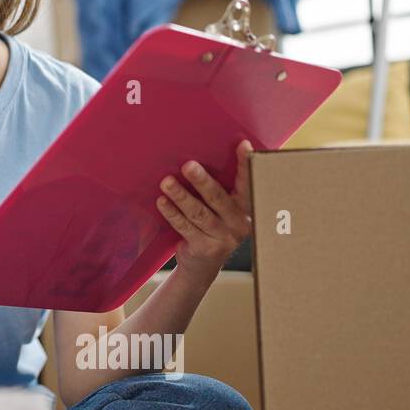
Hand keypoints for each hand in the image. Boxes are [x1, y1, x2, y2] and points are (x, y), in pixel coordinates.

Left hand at [155, 139, 253, 275]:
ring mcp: (223, 238)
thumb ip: (221, 188)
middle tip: (188, 166)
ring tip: (166, 182)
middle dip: (202, 181)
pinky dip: (172, 213)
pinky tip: (161, 202)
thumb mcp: (222, 209)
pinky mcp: (205, 248)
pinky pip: (185, 227)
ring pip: (199, 213)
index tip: (243, 145)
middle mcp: (239, 223)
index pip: (247, 183)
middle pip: (219, 198)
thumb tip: (202, 156)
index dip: (246, 164)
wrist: (202, 265)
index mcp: (247, 208)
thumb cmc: (211, 226)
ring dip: (181, 196)